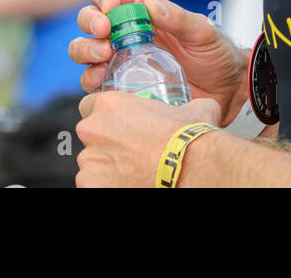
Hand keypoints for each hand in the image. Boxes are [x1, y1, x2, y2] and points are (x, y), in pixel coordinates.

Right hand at [68, 0, 248, 124]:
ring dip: (85, 50)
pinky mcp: (120, 86)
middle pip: (89, 19)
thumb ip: (180, 19)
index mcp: (143, 10)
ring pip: (84, 49)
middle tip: (105, 34)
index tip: (111, 7)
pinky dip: (90, 78)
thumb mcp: (204, 33)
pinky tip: (102, 79)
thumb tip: (151, 5)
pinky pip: (93, 81)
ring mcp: (121, 60)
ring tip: (103, 56)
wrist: (227, 93)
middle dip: (90, 22)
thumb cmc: (217, 56)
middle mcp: (126, 32)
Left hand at [75, 91, 220, 186]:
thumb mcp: (194, 108)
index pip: (90, 105)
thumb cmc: (190, 138)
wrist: (191, 168)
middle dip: (106, 142)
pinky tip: (129, 183)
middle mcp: (92, 129)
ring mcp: (89, 161)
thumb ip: (187, 104)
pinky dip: (107, 185)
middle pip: (90, 135)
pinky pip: (93, 184)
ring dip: (107, 166)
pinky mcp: (90, 186)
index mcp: (108, 104)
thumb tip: (201, 105)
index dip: (106, 116)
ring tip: (132, 171)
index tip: (121, 126)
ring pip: (92, 162)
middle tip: (130, 151)